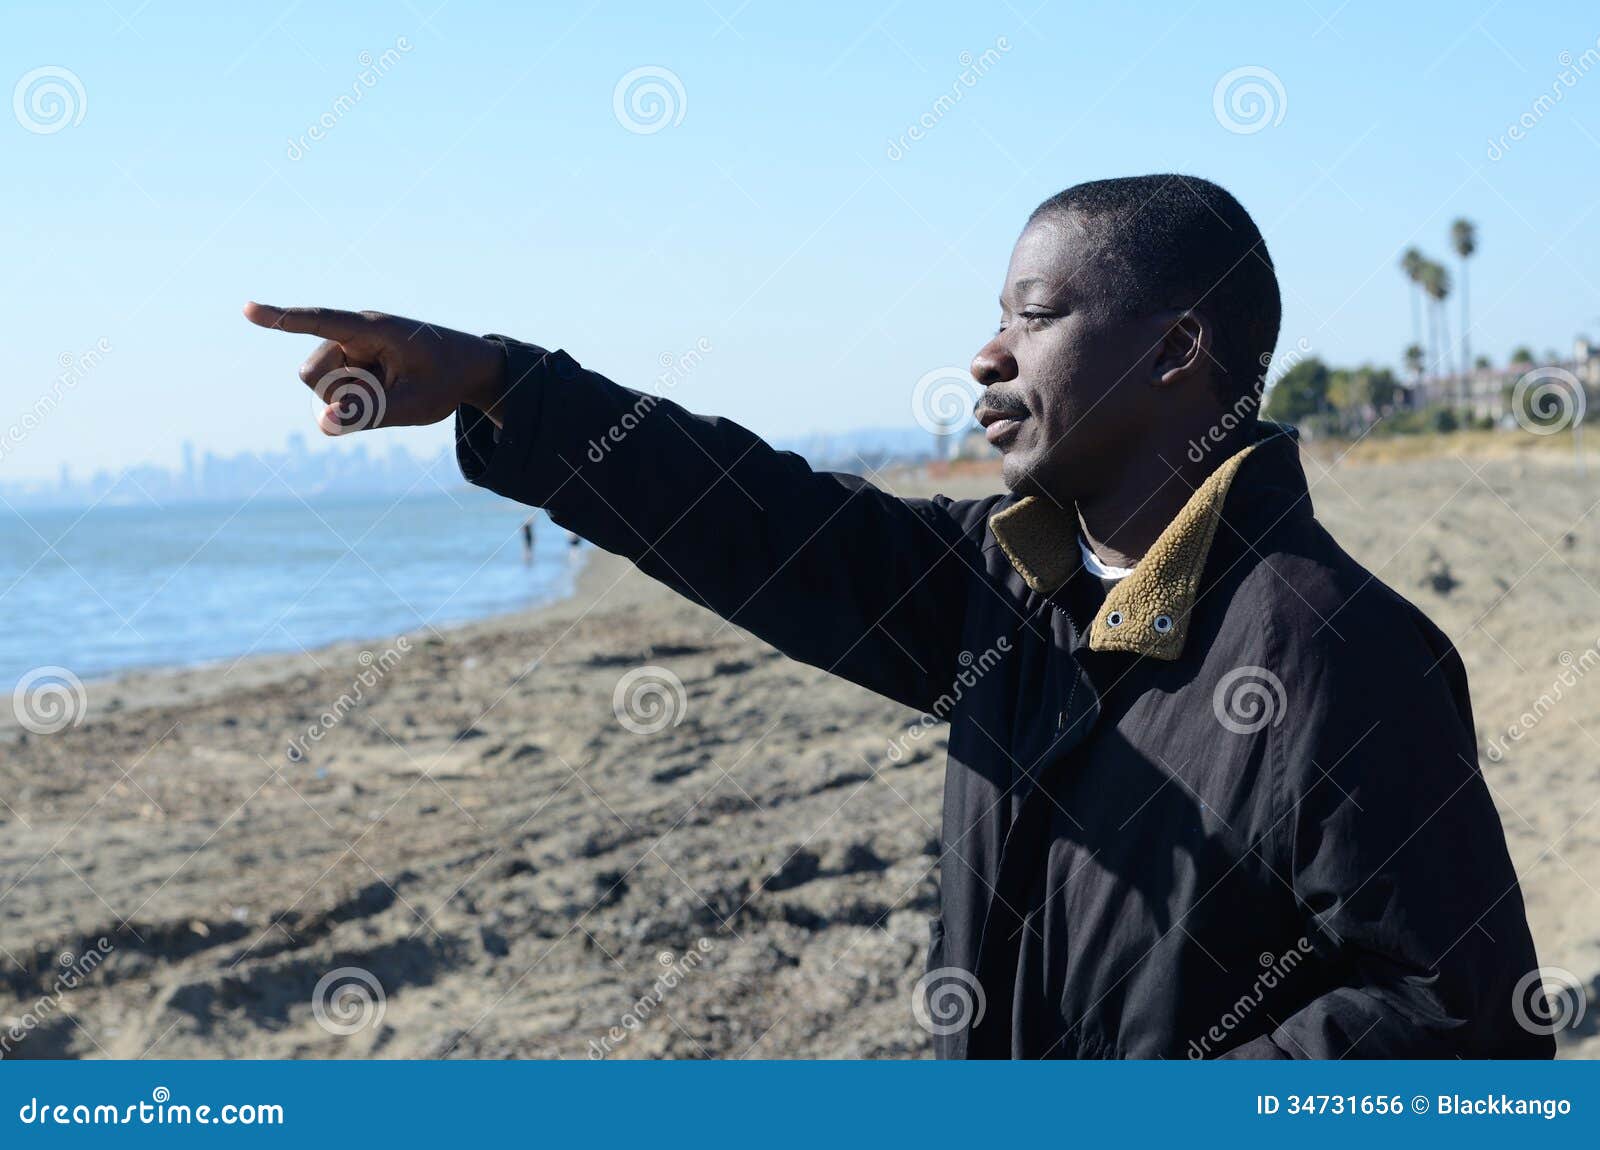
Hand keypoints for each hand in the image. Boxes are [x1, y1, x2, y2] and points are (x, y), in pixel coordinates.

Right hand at [242, 303, 507, 434]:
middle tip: (387, 393)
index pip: (321, 321)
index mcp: (374, 329)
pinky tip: (382, 391)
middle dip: (337, 394)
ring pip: (320, 387)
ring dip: (348, 398)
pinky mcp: (349, 362)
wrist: (468, 369)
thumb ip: (369, 415)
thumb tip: (322, 425)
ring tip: (390, 389)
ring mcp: (349, 348)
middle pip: (312, 374)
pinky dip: (352, 401)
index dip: (283, 318)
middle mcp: (354, 334)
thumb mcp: (414, 405)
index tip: (248, 309)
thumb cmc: (445, 381)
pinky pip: (332, 393)